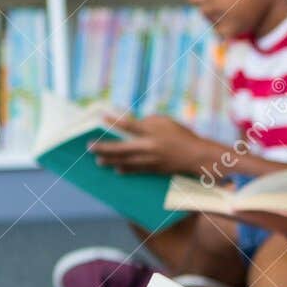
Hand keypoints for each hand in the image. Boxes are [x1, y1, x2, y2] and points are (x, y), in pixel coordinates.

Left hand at [90, 115, 208, 174]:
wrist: (196, 156)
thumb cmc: (181, 135)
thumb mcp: (166, 122)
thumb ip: (148, 121)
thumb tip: (132, 125)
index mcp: (153, 132)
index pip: (130, 125)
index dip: (115, 121)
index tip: (102, 117)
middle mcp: (150, 146)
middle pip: (122, 147)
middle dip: (104, 147)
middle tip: (90, 146)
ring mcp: (151, 160)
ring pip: (126, 161)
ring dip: (111, 161)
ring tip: (98, 161)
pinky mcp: (155, 169)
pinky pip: (137, 170)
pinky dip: (126, 169)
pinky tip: (116, 169)